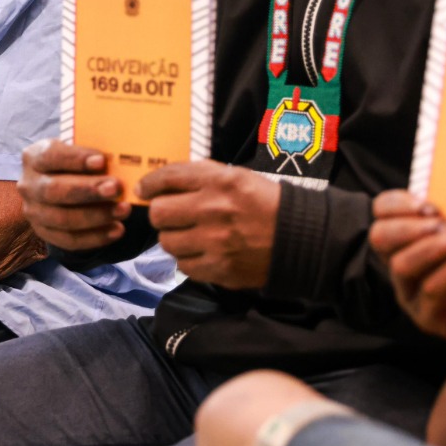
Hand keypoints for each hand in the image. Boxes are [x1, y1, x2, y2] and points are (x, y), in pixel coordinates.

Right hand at [18, 139, 128, 250]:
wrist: (60, 184)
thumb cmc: (74, 163)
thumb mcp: (78, 151)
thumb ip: (92, 154)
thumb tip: (119, 160)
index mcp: (33, 157)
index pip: (50, 156)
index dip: (75, 159)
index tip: (102, 161)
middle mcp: (28, 185)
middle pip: (54, 190)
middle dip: (87, 190)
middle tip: (116, 188)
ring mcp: (33, 211)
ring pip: (62, 219)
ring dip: (96, 216)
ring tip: (123, 210)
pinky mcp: (44, 233)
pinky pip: (69, 239)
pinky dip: (96, 237)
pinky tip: (117, 229)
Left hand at [140, 161, 279, 287]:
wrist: (301, 237)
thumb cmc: (266, 203)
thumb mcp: (238, 177)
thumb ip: (202, 178)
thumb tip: (163, 185)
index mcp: (219, 180)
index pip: (169, 177)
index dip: (150, 184)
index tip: (144, 190)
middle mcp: (213, 209)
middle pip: (159, 213)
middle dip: (161, 214)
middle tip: (171, 217)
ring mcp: (215, 242)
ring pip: (167, 243)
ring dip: (174, 239)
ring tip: (189, 237)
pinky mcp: (219, 269)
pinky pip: (184, 267)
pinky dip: (189, 261)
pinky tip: (202, 253)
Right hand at [369, 191, 445, 357]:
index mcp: (410, 239)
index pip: (382, 212)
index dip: (398, 203)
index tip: (430, 205)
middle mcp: (403, 265)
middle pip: (380, 236)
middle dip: (409, 226)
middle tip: (442, 224)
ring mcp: (412, 294)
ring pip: (401, 265)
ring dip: (433, 248)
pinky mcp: (429, 317)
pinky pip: (431, 290)